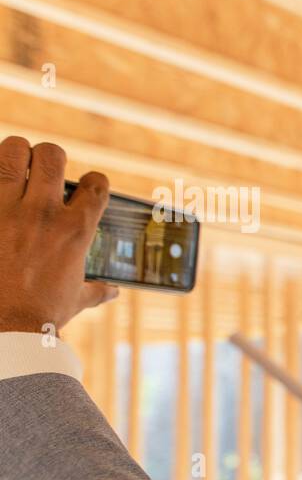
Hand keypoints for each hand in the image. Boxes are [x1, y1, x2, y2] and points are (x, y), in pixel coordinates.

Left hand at [0, 137, 115, 333]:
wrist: (5, 327)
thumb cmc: (42, 315)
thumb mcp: (75, 300)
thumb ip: (95, 290)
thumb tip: (112, 291)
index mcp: (75, 230)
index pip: (95, 184)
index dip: (92, 182)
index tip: (84, 188)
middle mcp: (43, 211)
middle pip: (50, 155)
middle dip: (48, 157)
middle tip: (41, 170)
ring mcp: (6, 209)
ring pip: (10, 152)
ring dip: (13, 155)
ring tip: (12, 168)